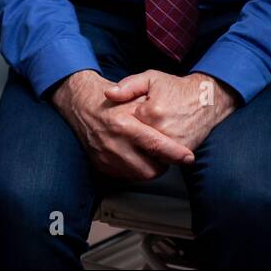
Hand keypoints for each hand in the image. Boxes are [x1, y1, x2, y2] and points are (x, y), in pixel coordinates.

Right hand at [50, 70, 194, 179]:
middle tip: (168, 153)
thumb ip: (154, 108)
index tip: (188, 157)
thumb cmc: (114, 100)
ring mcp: (106, 157)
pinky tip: (138, 156)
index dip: (175, 154)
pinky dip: (136, 169)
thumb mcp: (136, 94)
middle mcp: (114, 144)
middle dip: (164, 164)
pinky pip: (126, 176)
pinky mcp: (101, 165)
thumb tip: (174, 126)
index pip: (156, 146)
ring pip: (139, 175)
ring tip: (153, 154)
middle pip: (150, 169)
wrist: (82, 105)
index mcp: (124, 124)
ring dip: (151, 168)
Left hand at [104, 71, 238, 152]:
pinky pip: (163, 159)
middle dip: (130, 140)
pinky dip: (155, 156)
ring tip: (141, 140)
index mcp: (150, 112)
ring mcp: (174, 142)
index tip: (124, 120)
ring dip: (140, 151)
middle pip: (135, 143)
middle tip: (132, 132)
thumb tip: (108, 93)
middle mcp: (162, 129)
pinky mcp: (183, 151)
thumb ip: (128, 86)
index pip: (126, 126)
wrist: (205, 98)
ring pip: (148, 154)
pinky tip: (152, 147)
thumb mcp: (151, 79)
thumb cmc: (175, 88)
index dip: (123, 124)